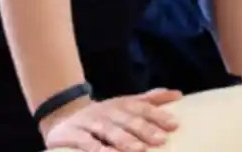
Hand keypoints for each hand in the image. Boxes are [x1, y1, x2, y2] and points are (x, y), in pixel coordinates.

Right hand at [41, 88, 181, 151]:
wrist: (63, 117)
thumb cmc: (105, 115)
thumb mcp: (126, 104)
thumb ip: (151, 100)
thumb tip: (178, 94)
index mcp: (121, 104)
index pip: (142, 108)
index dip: (158, 116)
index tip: (174, 125)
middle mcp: (106, 111)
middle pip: (127, 120)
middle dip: (144, 130)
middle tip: (161, 140)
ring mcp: (89, 122)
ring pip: (108, 130)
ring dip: (124, 140)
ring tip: (139, 150)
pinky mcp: (71, 134)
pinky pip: (85, 143)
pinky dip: (97, 149)